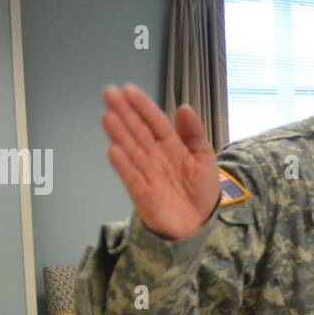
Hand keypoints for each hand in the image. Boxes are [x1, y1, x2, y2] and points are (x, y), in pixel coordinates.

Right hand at [101, 83, 220, 241]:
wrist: (201, 225)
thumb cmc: (201, 191)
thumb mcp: (205, 159)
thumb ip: (194, 134)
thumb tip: (184, 107)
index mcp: (171, 147)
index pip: (155, 123)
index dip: (143, 106)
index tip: (128, 89)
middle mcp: (156, 158)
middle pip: (138, 133)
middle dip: (124, 113)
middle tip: (108, 93)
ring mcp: (148, 176)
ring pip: (132, 151)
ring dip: (120, 134)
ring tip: (108, 116)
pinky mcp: (144, 196)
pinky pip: (133, 179)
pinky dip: (124, 166)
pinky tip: (114, 150)